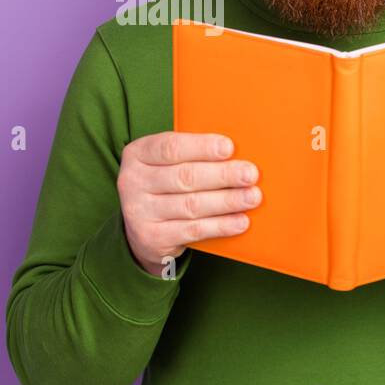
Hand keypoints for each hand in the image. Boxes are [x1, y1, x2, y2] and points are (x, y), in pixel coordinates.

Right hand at [117, 131, 261, 276]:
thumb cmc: (165, 185)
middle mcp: (132, 181)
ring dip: (227, 201)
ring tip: (252, 197)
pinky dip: (220, 226)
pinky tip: (240, 221)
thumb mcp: (167, 164)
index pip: (170, 147)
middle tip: (250, 174)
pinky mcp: (151, 237)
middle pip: (184, 177)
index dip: (202, 147)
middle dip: (222, 175)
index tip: (229, 148)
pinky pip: (193, 230)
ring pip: (191, 205)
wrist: (142, 229)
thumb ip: (192, 155)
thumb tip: (237, 153)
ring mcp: (139, 211)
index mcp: (137, 154)